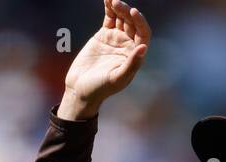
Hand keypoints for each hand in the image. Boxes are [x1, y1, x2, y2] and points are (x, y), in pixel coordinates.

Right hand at [58, 0, 150, 119]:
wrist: (81, 88)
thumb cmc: (100, 88)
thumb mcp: (117, 78)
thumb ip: (131, 64)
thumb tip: (144, 47)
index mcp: (135, 55)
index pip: (143, 33)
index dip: (140, 21)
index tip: (133, 12)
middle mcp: (129, 45)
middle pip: (132, 23)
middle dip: (127, 11)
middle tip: (117, 3)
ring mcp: (117, 38)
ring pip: (122, 18)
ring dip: (119, 7)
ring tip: (112, 0)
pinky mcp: (105, 34)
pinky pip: (110, 18)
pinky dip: (109, 8)